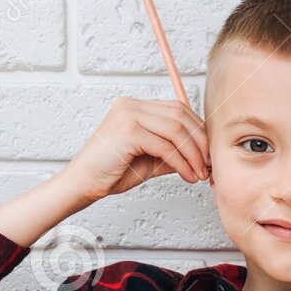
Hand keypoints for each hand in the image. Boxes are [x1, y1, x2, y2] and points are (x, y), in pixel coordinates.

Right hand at [63, 96, 211, 202]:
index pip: (178, 109)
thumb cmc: (111, 172)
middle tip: (209, 165)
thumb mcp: (150, 159)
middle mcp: (131, 105)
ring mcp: (128, 115)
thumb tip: (202, 155)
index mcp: (135, 106)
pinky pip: (165, 146)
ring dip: (194, 154)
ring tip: (199, 174)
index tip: (208, 154)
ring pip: (176, 130)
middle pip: (180, 115)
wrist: (82, 184)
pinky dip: (181, 163)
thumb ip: (172, 151)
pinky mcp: (128, 131)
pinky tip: (187, 175)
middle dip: (200, 142)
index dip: (198, 130)